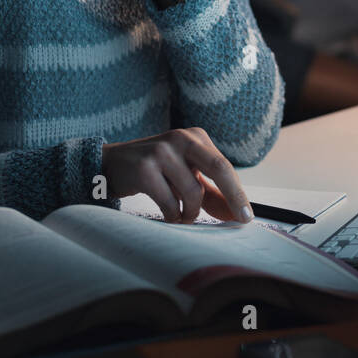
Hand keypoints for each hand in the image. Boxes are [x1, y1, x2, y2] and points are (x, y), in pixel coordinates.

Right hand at [102, 127, 252, 222]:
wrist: (110, 164)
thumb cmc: (155, 171)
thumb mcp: (184, 174)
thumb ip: (210, 192)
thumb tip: (235, 214)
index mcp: (196, 136)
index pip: (224, 166)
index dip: (237, 192)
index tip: (247, 215)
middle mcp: (181, 138)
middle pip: (218, 167)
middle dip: (233, 197)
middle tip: (241, 220)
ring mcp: (161, 151)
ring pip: (192, 192)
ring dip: (190, 213)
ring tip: (183, 217)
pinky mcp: (144, 169)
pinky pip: (170, 203)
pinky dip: (173, 216)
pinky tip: (169, 216)